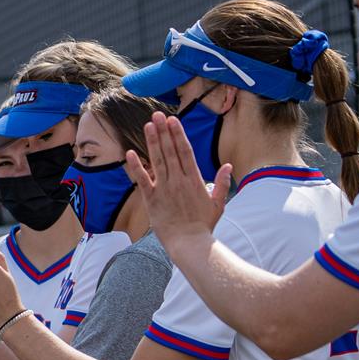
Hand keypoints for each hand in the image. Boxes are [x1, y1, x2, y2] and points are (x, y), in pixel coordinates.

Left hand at [126, 114, 231, 250]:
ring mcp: (164, 189)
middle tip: (157, 115)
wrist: (190, 243)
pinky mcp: (152, 200)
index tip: (173, 121)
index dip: (178, 134)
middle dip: (163, 132)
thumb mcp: (218, 204)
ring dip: (152, 142)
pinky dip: (136, 167)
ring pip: (158, 160)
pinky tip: (130, 153)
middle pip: (170, 151)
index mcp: (194, 179)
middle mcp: (179, 180)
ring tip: (148, 125)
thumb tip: (228, 166)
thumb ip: (222, 183)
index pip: (185, 151)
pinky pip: (142, 180)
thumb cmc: (204, 226)